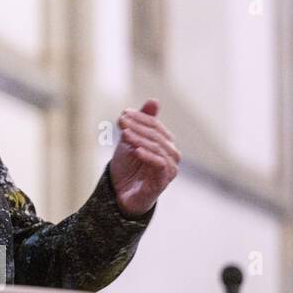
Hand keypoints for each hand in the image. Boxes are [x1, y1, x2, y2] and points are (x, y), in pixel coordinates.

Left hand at [109, 99, 180, 215]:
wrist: (121, 192)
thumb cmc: (128, 166)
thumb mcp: (130, 140)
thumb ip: (141, 122)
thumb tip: (154, 100)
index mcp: (165, 142)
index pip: (155, 125)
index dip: (140, 118)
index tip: (123, 113)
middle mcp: (171, 154)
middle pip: (157, 135)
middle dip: (138, 126)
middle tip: (121, 121)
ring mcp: (170, 168)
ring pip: (158, 148)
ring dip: (140, 139)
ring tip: (124, 134)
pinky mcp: (164, 180)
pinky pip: (160, 165)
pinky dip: (148, 156)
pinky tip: (136, 150)